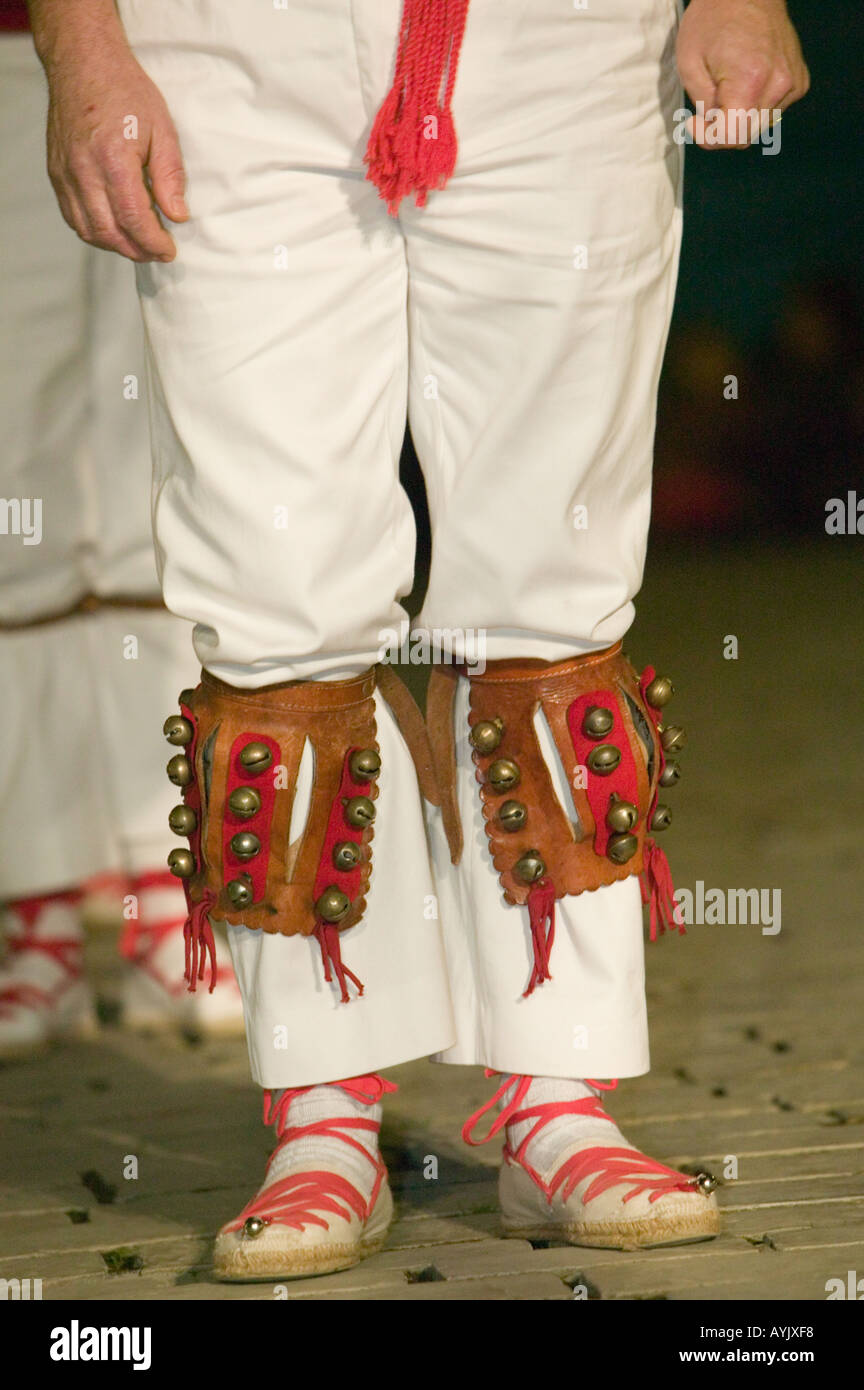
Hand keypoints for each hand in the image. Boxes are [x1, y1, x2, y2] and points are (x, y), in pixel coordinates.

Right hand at [44, 38, 187, 260]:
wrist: (84, 62)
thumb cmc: (125, 91)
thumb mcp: (162, 129)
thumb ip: (169, 176)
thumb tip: (177, 215)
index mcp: (112, 160)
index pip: (133, 219)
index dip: (153, 243)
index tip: (169, 250)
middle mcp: (84, 171)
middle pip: (109, 232)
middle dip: (136, 250)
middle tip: (157, 251)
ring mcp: (65, 173)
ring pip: (88, 230)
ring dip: (115, 245)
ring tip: (138, 243)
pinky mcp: (56, 172)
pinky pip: (73, 216)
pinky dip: (94, 230)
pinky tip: (114, 227)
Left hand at [677, 0, 809, 147]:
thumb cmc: (713, 21)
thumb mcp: (689, 64)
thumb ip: (702, 105)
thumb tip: (714, 128)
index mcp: (751, 80)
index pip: (732, 137)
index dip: (708, 138)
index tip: (693, 122)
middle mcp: (779, 84)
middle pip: (745, 135)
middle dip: (722, 128)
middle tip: (706, 105)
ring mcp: (793, 83)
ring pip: (758, 125)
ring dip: (739, 116)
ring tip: (727, 87)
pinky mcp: (799, 82)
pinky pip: (772, 111)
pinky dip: (755, 106)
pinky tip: (746, 82)